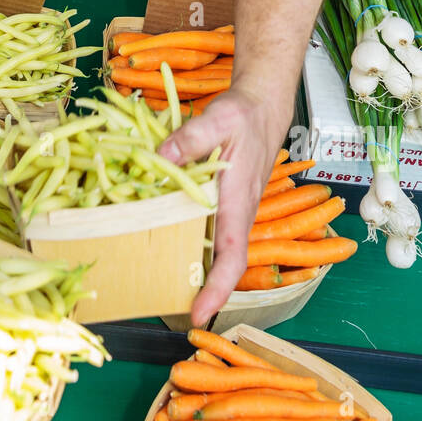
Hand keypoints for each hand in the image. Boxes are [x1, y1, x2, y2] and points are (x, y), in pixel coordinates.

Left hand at [158, 87, 286, 326]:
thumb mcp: (217, 119)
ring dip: (194, 270)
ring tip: (158, 284)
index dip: (217, 290)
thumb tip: (159, 160)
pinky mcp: (222, 201)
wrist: (262, 106)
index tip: (198, 314)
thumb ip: (189, 140)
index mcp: (238, 202)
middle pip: (221, 264)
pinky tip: (162, 241)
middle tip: (167, 308)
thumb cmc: (244, 115)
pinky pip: (207, 230)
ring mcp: (230, 210)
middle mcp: (236, 213)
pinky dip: (189, 242)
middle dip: (201, 291)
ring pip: (214, 250)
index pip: (232, 257)